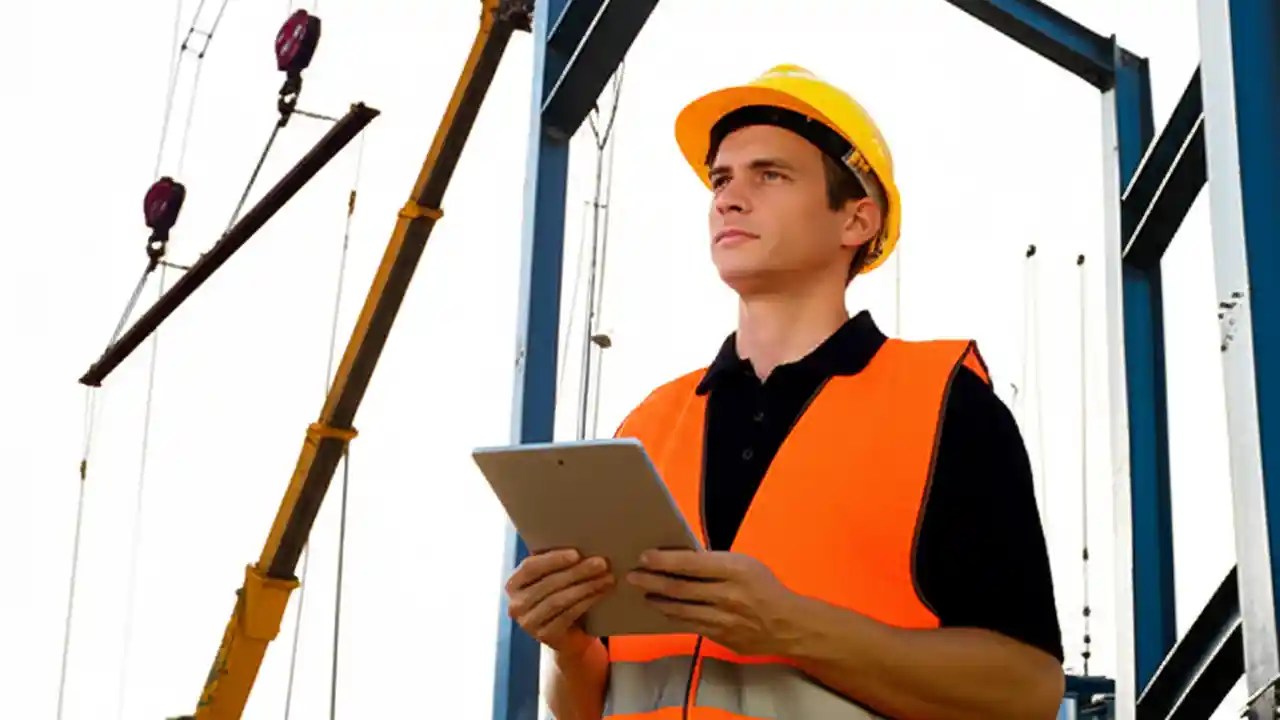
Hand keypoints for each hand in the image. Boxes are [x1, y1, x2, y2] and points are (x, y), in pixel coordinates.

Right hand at [505, 548, 613, 656]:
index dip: (553, 559)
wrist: (568, 636)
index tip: (576, 553)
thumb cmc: (560, 596)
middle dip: (577, 572)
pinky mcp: (544, 636)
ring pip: (559, 600)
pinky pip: (567, 615)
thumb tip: (582, 543)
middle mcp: (516, 605)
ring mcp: (528, 623)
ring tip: (607, 577)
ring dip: (586, 586)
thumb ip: (556, 564)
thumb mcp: (554, 579)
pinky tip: (601, 592)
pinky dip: (587, 602)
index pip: (530, 567)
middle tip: (601, 562)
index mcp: (514, 584)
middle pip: (549, 584)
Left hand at [627, 550, 803, 656]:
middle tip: (633, 576)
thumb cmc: (764, 587)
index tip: (645, 557)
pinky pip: (689, 625)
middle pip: (680, 588)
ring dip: (658, 601)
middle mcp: (727, 595)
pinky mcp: (719, 637)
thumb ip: (715, 563)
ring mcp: (722, 619)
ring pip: (681, 610)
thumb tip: (681, 559)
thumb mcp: (745, 564)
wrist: (787, 625)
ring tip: (643, 593)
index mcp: (735, 570)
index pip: (692, 564)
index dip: (665, 560)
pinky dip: (673, 616)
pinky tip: (663, 609)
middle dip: (652, 581)